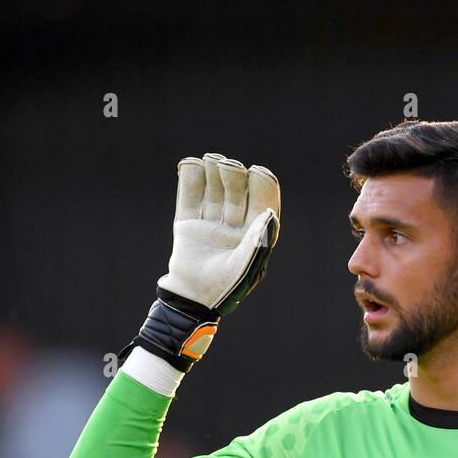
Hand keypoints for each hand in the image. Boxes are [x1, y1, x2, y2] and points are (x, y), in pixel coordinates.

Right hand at [159, 152, 279, 312]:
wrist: (191, 298)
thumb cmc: (225, 286)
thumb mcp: (246, 264)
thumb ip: (258, 239)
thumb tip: (270, 213)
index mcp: (254, 235)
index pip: (262, 202)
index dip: (263, 185)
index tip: (259, 171)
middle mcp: (234, 227)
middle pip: (237, 192)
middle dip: (234, 176)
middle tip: (228, 166)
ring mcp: (210, 224)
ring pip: (214, 191)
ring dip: (214, 172)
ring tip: (211, 159)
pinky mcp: (188, 224)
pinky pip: (189, 197)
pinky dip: (190, 179)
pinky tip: (192, 163)